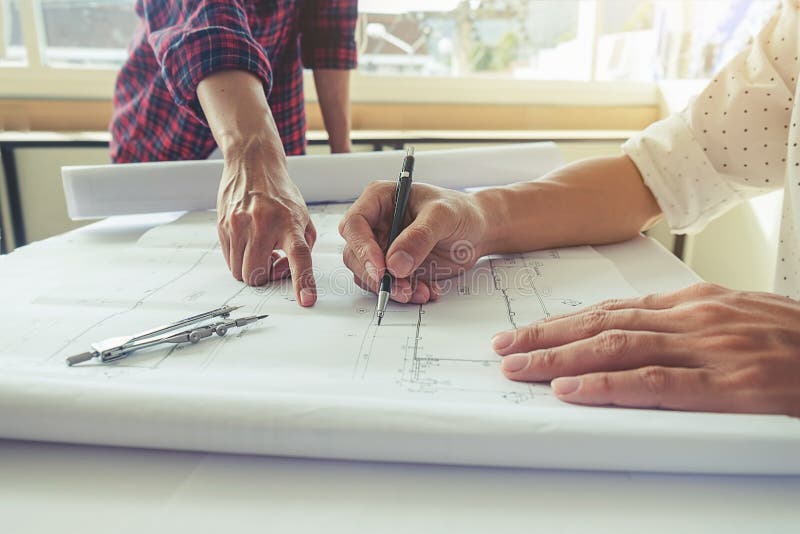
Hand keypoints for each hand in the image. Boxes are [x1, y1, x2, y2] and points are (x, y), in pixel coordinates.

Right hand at [216, 144, 316, 305]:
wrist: (253, 163)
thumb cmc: (280, 193)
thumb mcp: (302, 217)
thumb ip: (302, 247)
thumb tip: (288, 273)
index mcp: (289, 223)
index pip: (299, 256)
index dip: (303, 281)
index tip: (307, 300)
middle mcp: (263, 224)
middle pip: (257, 276)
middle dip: (265, 276)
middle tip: (273, 260)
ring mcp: (239, 225)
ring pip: (240, 272)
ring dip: (251, 267)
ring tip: (261, 248)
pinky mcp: (223, 226)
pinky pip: (229, 259)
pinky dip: (240, 257)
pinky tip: (248, 241)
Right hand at [339, 182, 488, 302]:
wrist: (478, 230)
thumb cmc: (460, 211)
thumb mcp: (443, 216)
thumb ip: (419, 236)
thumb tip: (395, 262)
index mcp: (380, 199)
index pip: (355, 223)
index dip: (362, 247)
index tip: (381, 268)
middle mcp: (376, 224)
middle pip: (356, 254)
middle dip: (377, 276)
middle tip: (401, 288)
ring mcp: (383, 247)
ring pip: (369, 274)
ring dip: (392, 288)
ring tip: (420, 291)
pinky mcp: (394, 267)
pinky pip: (388, 285)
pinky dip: (405, 293)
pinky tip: (427, 290)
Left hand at [492, 283, 799, 416]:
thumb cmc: (796, 342)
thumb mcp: (738, 319)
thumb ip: (689, 325)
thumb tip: (635, 333)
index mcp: (694, 303)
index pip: (612, 309)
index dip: (562, 322)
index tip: (525, 331)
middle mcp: (693, 319)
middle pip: (602, 324)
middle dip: (546, 337)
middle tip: (504, 348)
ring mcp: (709, 349)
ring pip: (616, 347)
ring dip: (560, 359)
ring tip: (519, 368)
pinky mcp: (728, 385)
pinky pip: (654, 383)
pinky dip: (607, 387)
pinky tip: (572, 390)